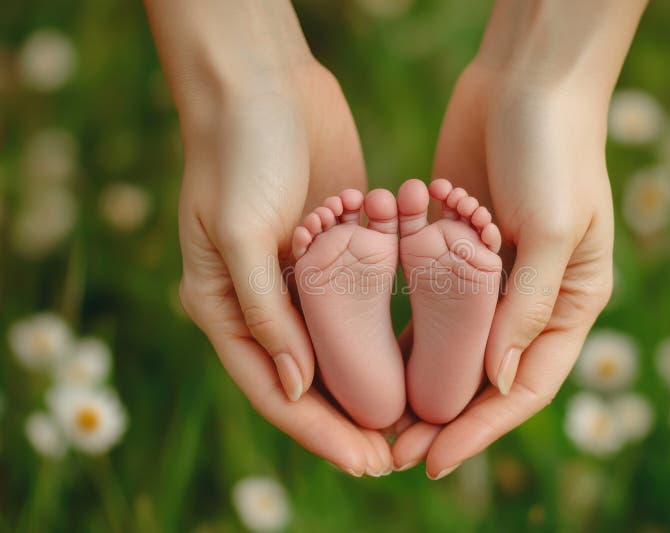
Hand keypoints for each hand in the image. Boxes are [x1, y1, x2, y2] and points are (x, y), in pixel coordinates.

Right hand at [176, 61, 391, 475]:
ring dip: (378, 381)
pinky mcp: (336, 248)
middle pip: (313, 379)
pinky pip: (365, 301)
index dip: (321, 431)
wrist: (262, 81)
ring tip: (421, 416)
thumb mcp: (240, 234)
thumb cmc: (238, 152)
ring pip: (343, 347)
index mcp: (227, 308)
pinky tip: (426, 352)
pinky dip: (390, 328)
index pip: (276, 390)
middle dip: (354, 418)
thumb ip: (264, 311)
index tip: (367, 461)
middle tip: (401, 453)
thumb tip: (294, 385)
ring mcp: (302, 277)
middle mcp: (265, 302)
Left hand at [392, 62, 613, 476]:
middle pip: (486, 376)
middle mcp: (533, 297)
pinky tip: (371, 363)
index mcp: (573, 301)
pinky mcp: (456, 250)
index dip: (483, 428)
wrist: (526, 79)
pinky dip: (405, 335)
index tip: (437, 457)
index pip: (525, 384)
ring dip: (418, 385)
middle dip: (444, 417)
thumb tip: (497, 381)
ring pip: (454, 348)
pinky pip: (429, 303)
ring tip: (379, 421)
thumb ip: (528, 307)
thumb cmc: (554, 149)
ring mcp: (493, 275)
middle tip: (397, 451)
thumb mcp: (555, 229)